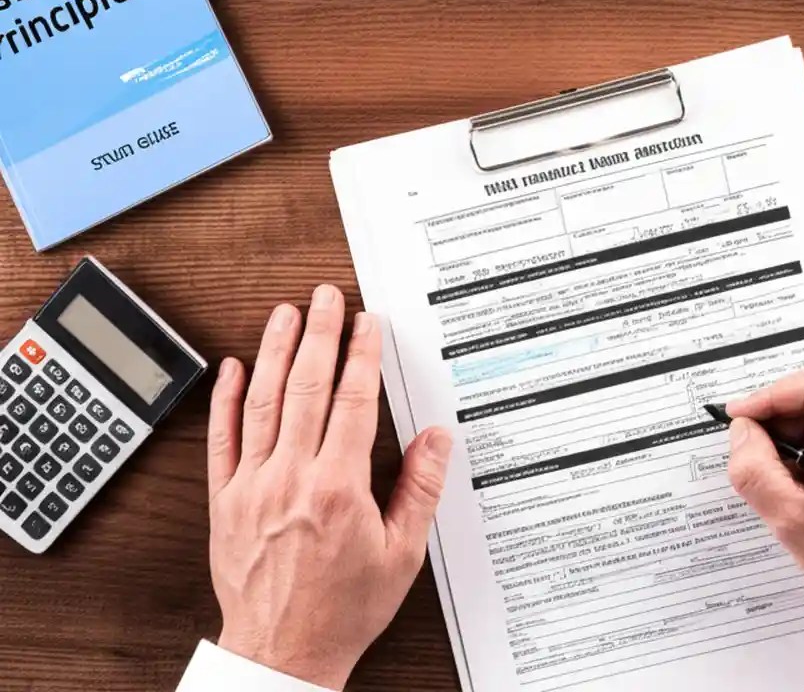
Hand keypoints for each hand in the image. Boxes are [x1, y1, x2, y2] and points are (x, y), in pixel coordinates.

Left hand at [206, 285, 451, 688]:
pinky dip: (227, 398)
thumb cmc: (343, 608)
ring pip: (262, 401)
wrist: (283, 651)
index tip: (368, 325)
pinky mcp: (224, 500)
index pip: (352, 401)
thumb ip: (419, 490)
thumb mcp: (402, 554)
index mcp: (338, 488)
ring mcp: (252, 486)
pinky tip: (234, 367)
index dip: (361, 355)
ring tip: (286, 314)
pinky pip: (222, 438)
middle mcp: (291, 478)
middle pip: (306, 387)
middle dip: (319, 335)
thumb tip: (436, 440)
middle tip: (326, 298)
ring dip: (275, 351)